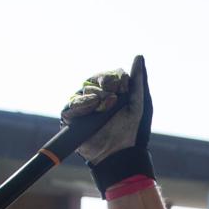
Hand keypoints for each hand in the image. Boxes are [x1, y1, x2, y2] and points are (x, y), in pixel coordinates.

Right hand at [61, 55, 153, 196]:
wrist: (116, 151)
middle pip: (91, 81)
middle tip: (111, 100)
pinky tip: (90, 109)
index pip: (105, 76)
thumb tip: (139, 57)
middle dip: (101, 88)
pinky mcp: (72, 119)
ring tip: (101, 108)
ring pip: (80, 91)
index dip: (110, 79)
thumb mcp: (136, 103)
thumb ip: (137, 81)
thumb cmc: (129, 130)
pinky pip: (69, 106)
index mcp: (109, 93)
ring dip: (92, 97)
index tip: (118, 89)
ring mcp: (82, 108)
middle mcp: (95, 98)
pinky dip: (79, 106)